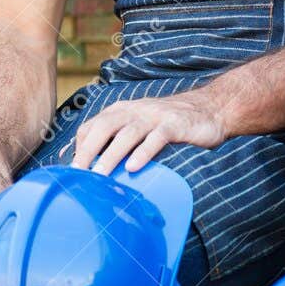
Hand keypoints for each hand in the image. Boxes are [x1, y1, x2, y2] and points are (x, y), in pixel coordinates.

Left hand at [70, 89, 226, 173]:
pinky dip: (143, 153)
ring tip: (100, 176)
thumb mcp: (141, 127)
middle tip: (78, 174)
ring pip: (127, 134)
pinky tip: (133, 167)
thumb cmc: (169, 124)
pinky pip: (156, 139)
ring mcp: (154, 116)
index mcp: (122, 111)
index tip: (73, 171)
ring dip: (111, 156)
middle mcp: (134, 110)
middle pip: (104, 128)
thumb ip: (121, 140)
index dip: (80, 147)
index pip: (92, 126)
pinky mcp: (174, 125)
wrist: (211, 109)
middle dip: (88, 151)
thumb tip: (98, 169)